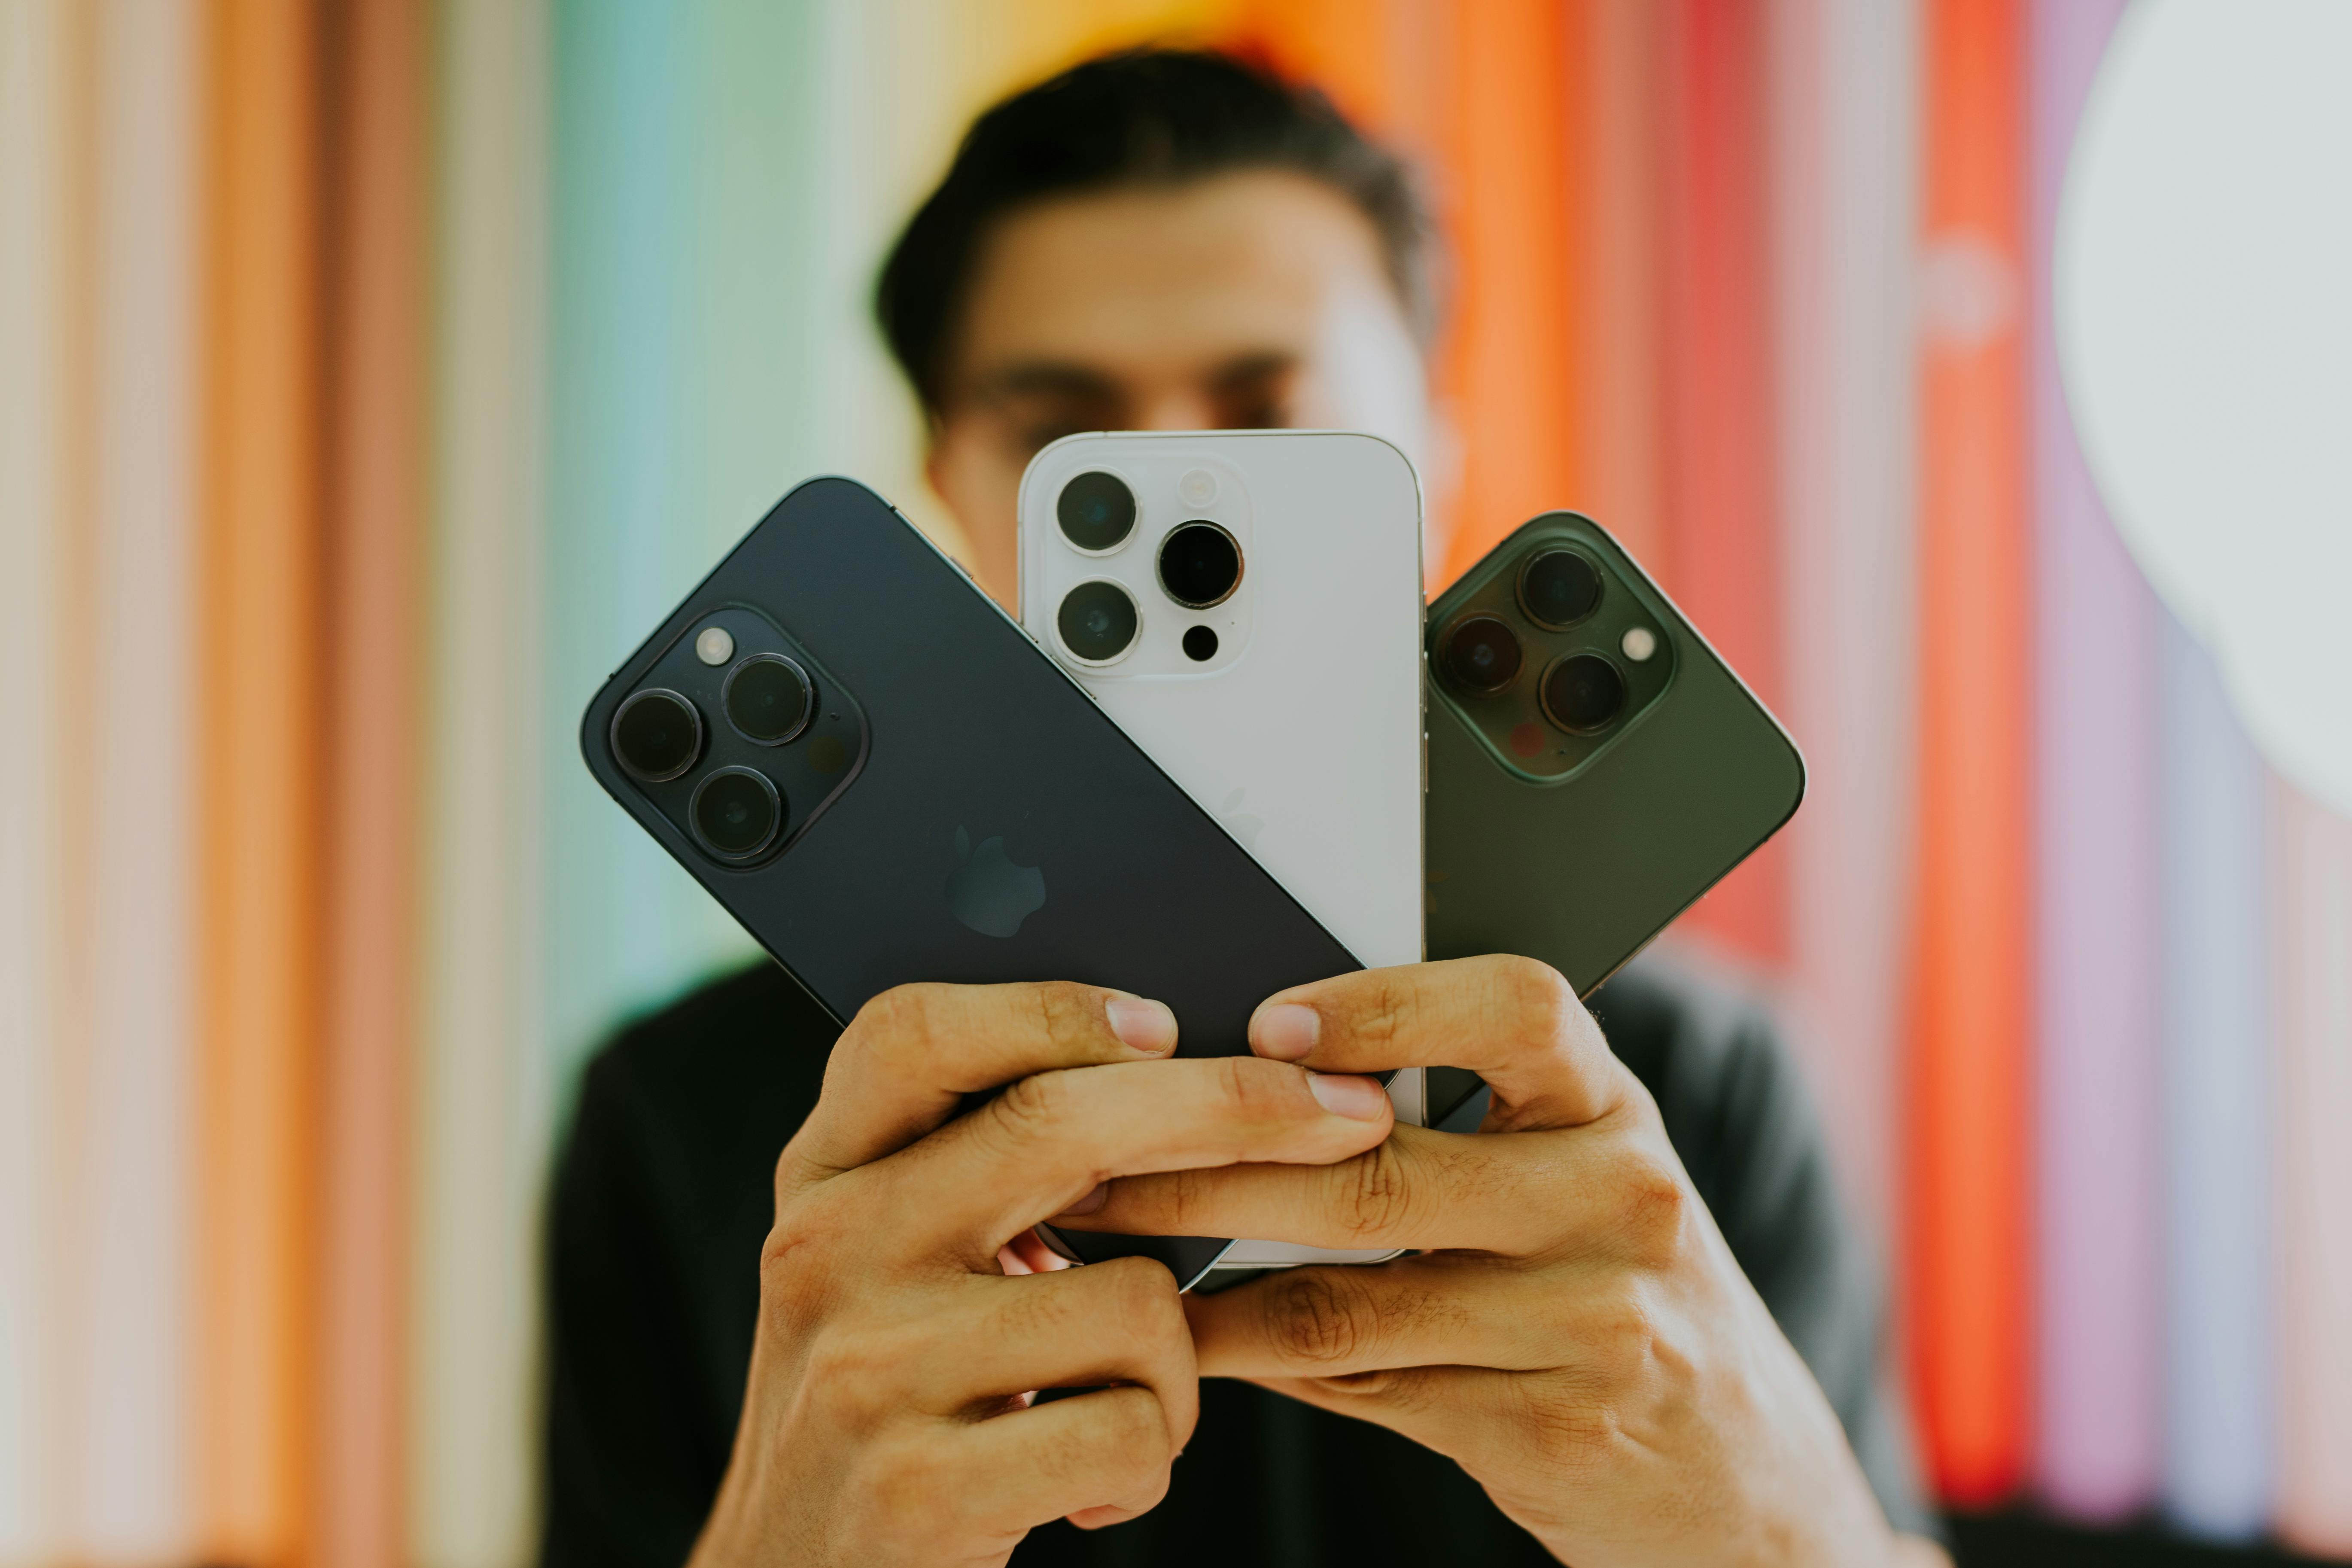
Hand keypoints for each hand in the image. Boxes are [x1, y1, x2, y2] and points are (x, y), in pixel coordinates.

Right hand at [688, 980, 1395, 1567]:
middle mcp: (827, 1250)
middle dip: (1236, 1109)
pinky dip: (1146, 1466)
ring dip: (1176, 1369)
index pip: (913, 1030)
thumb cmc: (890, 1415)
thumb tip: (1172, 1072)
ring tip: (1116, 1413)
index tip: (1168, 1020)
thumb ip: (973, 1175)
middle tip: (1350, 1119)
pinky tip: (1088, 1489)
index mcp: (822, 1178)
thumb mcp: (892, 1273)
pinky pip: (1129, 1428)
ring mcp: (870, 1367)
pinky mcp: (922, 1486)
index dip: (1049, 1008)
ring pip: (1132, 1300)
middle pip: (1060, 1124)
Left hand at [1053, 956, 1932, 1567]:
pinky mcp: (1551, 1429)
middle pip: (1384, 1167)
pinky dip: (1258, 1357)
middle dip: (1210, 1159)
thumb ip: (1451, 1114)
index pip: (1521, 1008)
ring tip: (1096, 1240)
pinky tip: (1186, 1338)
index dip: (1389, 1003)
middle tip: (1089, 1149)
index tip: (1267, 1019)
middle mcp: (1618, 1199)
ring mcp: (1593, 1323)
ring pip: (1351, 1293)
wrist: (1731, 1464)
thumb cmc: (1602, 1273)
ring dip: (1201, 1270)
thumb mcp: (1566, 1169)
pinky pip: (1365, 1384)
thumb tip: (1246, 1059)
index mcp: (1613, 1105)